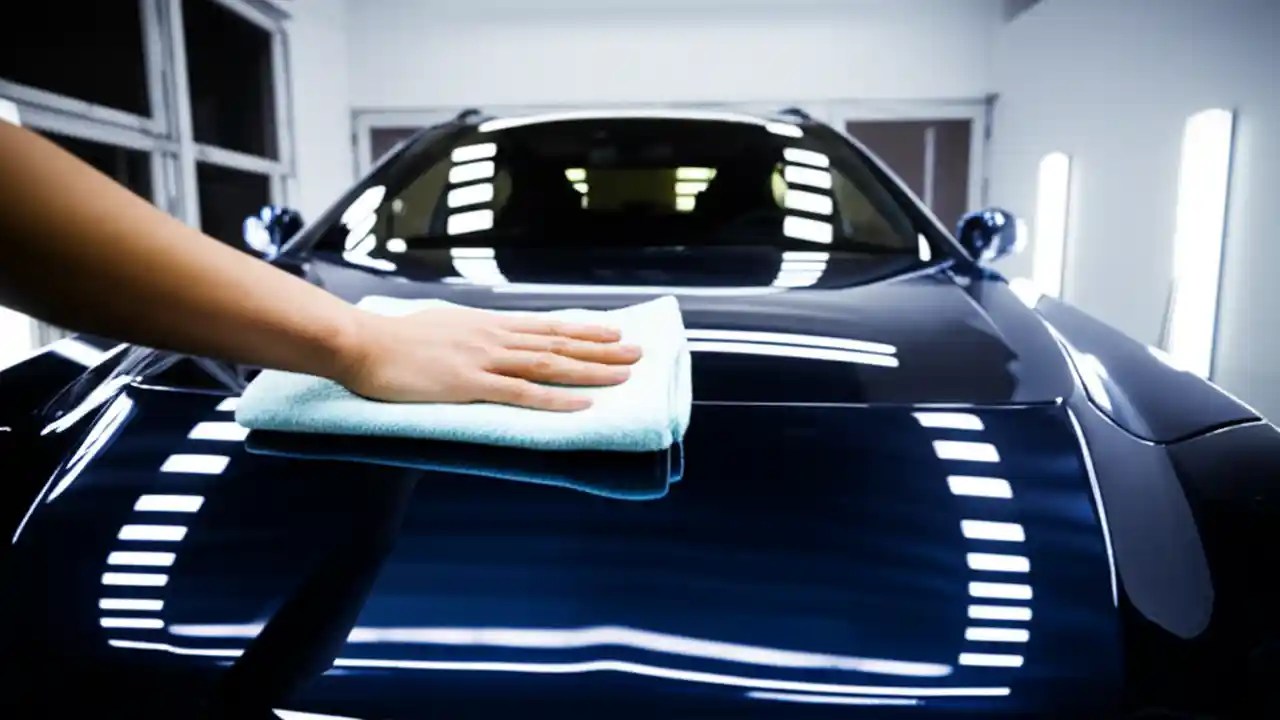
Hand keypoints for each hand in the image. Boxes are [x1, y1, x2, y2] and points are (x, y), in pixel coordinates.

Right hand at [331, 306, 642, 410]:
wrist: (363, 344)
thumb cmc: (395, 339)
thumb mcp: (443, 325)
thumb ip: (471, 333)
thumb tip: (487, 336)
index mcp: (487, 324)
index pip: (546, 326)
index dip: (583, 329)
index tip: (613, 331)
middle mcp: (494, 337)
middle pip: (558, 343)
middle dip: (601, 349)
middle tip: (636, 353)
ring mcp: (485, 361)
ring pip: (549, 364)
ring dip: (590, 370)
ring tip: (623, 374)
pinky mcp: (471, 385)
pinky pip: (522, 394)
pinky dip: (555, 400)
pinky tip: (581, 404)